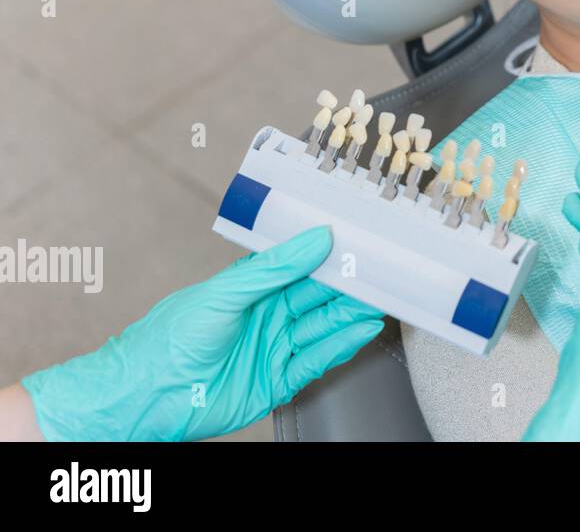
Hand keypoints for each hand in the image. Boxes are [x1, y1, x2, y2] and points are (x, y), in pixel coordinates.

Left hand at [21, 226, 383, 440]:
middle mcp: (267, 317)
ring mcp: (273, 349)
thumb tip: (315, 238)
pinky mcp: (277, 382)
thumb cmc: (167, 338)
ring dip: (351, 315)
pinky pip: (316, 362)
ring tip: (381, 301)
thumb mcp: (223, 292)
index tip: (359, 243)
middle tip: (382, 272)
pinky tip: (361, 331)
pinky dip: (341, 347)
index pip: (301, 268)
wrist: (142, 396)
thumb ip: (273, 268)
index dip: (329, 256)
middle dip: (349, 285)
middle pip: (318, 298)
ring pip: (322, 328)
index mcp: (252, 289)